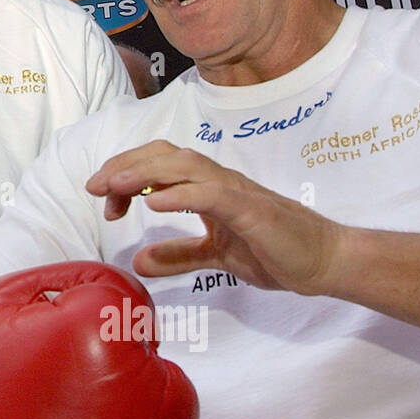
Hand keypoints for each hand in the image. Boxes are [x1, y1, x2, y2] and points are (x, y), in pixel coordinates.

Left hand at [84, 140, 347, 296]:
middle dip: (124, 166)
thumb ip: (179, 255)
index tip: (101, 196)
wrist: (326, 261)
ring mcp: (236, 191)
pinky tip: (154, 201)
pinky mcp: (251, 209)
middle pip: (164, 156)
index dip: (126, 173)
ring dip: (144, 172)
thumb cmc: (276, 251)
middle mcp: (219, 180)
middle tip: (94, 186)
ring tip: (113, 185)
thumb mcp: (216, 257)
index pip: (160, 164)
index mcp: (208, 187)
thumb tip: (138, 262)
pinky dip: (180, 193)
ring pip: (184, 167)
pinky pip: (211, 194)